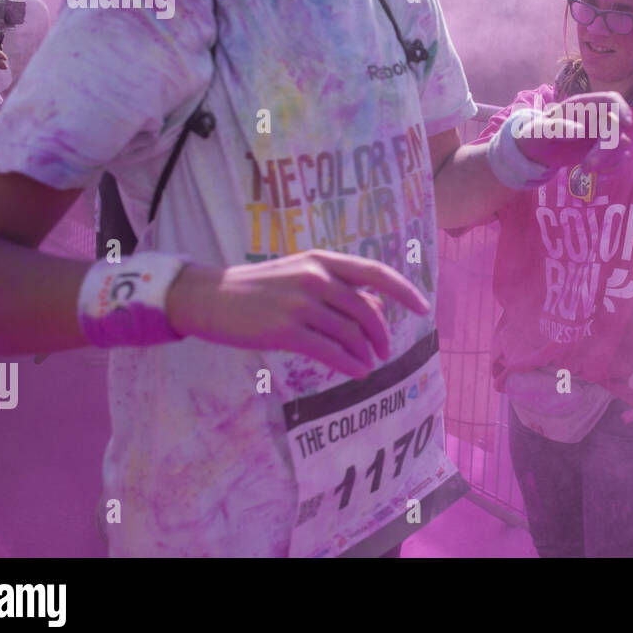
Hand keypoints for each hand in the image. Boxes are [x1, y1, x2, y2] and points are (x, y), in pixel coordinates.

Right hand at [166, 249, 429, 377]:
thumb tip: (378, 308)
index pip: (375, 273)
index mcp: (321, 260)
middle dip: (381, 334)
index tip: (423, 308)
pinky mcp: (284, 330)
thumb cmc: (257, 288)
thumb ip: (338, 288)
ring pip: (349, 333)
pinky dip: (349, 364)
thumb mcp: (300, 276)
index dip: (404, 290)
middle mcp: (314, 277)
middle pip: (365, 310)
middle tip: (386, 351)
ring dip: (365, 353)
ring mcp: (299, 303)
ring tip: (368, 364)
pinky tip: (358, 372)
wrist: (209, 297)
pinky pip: (329, 351)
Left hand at [514, 91, 632, 173]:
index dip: (623, 109)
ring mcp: (603, 134)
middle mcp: (597, 117)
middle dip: (608, 150)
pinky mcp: (605, 150)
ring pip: (622, 145)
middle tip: (587, 167)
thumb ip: (556, 128)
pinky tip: (593, 170)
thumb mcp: (539, 131)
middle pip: (618, 128)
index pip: (611, 100)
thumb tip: (581, 130)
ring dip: (608, 161)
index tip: (626, 125)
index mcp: (583, 106)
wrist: (537, 151)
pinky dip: (611, 167)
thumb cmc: (536, 135)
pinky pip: (620, 158)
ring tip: (584, 168)